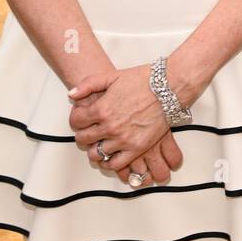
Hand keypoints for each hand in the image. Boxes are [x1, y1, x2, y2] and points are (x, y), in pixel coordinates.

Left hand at [67, 65, 184, 179]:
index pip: (76, 121)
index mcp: (101, 108)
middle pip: (83, 139)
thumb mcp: (113, 76)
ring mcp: (123, 139)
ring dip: (94, 149)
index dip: (76, 119)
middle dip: (83, 134)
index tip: (82, 118)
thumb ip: (89, 84)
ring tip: (100, 142)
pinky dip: (109, 162)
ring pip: (96, 154)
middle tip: (89, 130)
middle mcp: (109, 126)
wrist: (170, 86)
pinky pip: (115, 164)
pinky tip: (111, 153)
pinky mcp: (137, 148)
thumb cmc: (143, 79)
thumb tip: (71, 95)